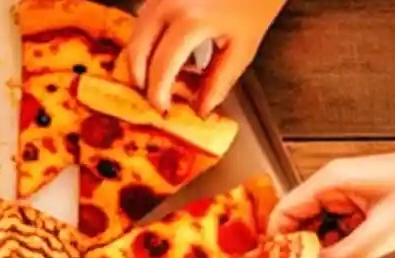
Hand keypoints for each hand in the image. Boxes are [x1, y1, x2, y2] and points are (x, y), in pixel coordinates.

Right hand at [126, 0, 284, 114]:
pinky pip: (145, 15)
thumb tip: (199, 110)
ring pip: (136, 30)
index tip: (162, 109)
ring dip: (140, 56)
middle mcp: (168, 4)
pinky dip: (148, 36)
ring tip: (156, 75)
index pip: (161, 67)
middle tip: (150, 95)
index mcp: (191, 21)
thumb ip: (218, 82)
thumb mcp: (244, 47)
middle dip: (138, 77)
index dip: (157, 93)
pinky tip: (164, 49)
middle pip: (137, 48)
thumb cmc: (258, 1)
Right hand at [270, 142, 394, 257]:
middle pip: (299, 223)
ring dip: (319, 254)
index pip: (283, 212)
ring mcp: (354, 198)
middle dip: (295, 252)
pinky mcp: (370, 209)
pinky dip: (339, 251)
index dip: (275, 244)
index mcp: (331, 181)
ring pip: (321, 230)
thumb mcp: (384, 232)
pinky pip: (342, 233)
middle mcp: (337, 187)